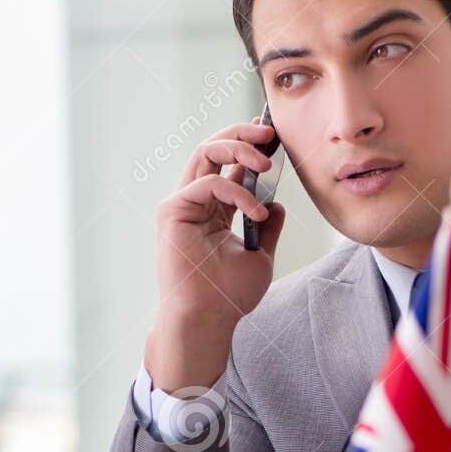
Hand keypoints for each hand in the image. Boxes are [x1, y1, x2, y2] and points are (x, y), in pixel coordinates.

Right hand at [146, 119, 286, 393]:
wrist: (208, 319)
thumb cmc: (229, 296)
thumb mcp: (260, 256)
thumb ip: (266, 227)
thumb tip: (277, 203)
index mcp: (214, 209)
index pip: (230, 164)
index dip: (251, 145)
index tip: (275, 136)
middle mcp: (196, 201)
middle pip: (214, 148)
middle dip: (243, 133)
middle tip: (270, 132)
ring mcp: (183, 204)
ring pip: (206, 152)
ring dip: (239, 148)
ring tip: (267, 162)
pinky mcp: (173, 211)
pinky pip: (208, 184)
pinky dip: (237, 193)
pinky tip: (255, 213)